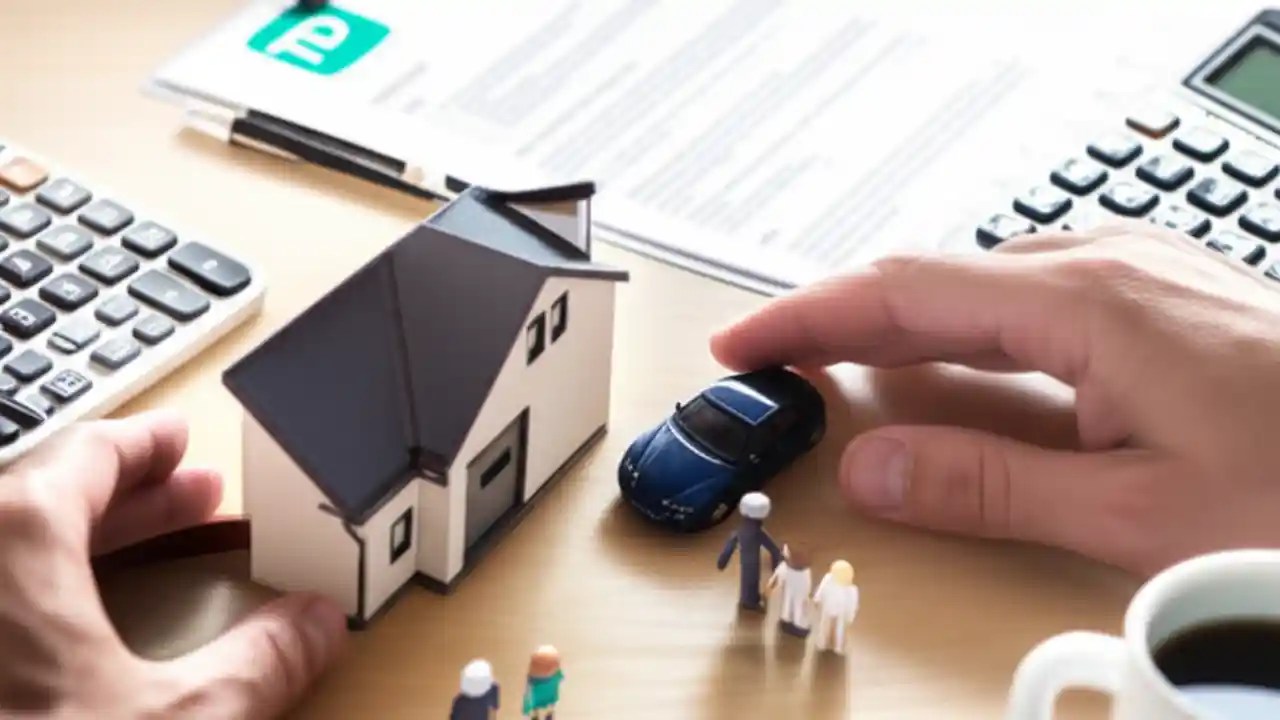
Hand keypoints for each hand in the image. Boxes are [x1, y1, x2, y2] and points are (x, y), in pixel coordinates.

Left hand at [0, 410, 347, 717]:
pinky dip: (38, 607)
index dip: (144, 447)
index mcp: (13, 542)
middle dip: (127, 501)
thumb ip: (261, 663)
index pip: (86, 457)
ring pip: (12, 560)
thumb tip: (313, 628)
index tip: (176, 440)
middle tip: (187, 498)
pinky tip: (74, 649)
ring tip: (146, 562)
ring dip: (81, 552)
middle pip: (42, 501)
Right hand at [711, 223, 1279, 574]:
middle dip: (837, 318)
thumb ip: (990, 485)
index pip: (902, 294)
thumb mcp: (1139, 512)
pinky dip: (962, 333)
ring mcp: (1136, 278)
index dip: (805, 317)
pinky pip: (1027, 301)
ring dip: (898, 326)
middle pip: (931, 280)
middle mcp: (1107, 269)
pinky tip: (956, 365)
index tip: (743, 345)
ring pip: (978, 288)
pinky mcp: (1157, 304)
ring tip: (840, 366)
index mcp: (1088, 304)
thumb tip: (876, 471)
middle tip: (771, 363)